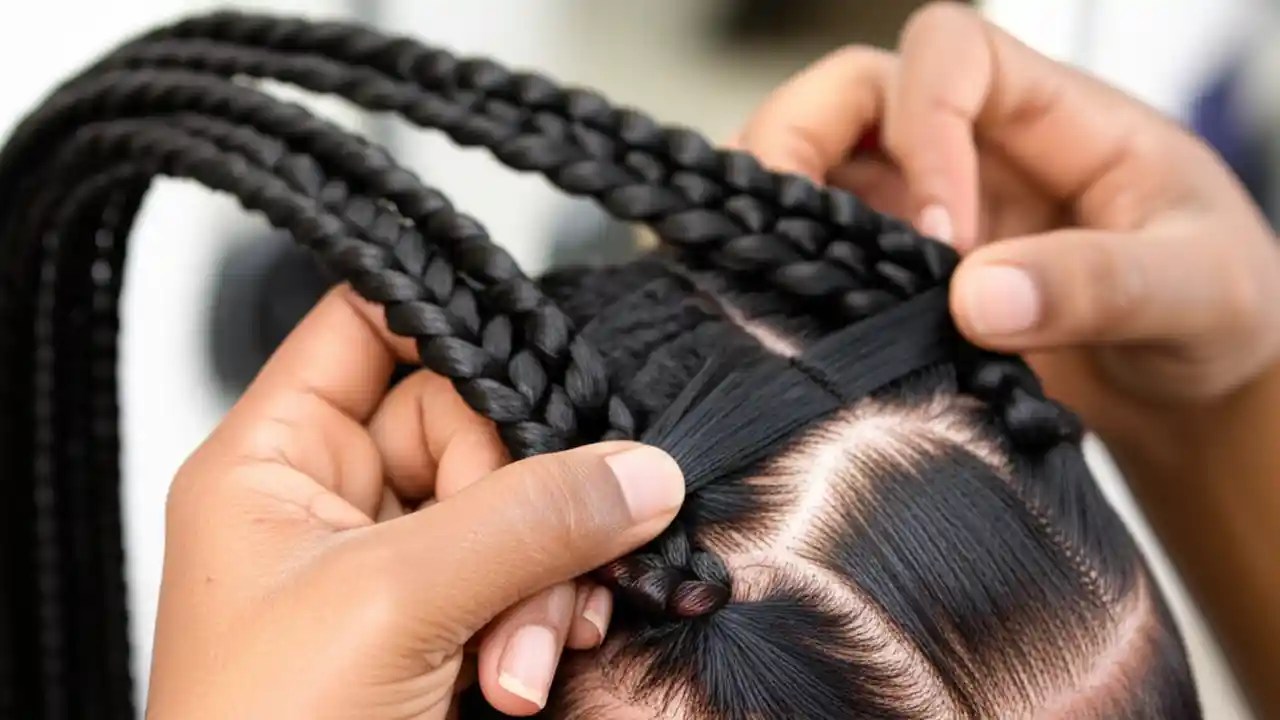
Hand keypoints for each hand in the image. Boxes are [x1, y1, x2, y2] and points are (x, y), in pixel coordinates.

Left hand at [145, 287, 684, 718]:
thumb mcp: (392, 608)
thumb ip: (525, 521)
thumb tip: (637, 470)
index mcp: (271, 464)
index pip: (364, 329)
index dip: (444, 322)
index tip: (531, 347)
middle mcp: (330, 502)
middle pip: (467, 424)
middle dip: (520, 508)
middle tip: (532, 580)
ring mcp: (392, 565)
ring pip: (512, 507)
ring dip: (544, 580)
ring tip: (522, 658)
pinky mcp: (444, 623)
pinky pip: (526, 575)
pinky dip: (549, 617)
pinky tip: (535, 668)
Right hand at [733, 1, 1279, 453]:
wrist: (1189, 390)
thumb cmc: (1214, 310)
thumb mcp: (1195, 288)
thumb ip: (1100, 283)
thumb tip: (979, 297)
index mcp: (1048, 114)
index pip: (951, 57)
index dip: (923, 123)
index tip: (940, 235)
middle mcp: (970, 150)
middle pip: (847, 94)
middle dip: (796, 141)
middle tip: (782, 230)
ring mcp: (921, 213)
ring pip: (810, 168)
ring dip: (769, 208)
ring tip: (760, 275)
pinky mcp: (895, 279)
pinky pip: (816, 253)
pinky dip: (780, 274)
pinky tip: (778, 316)